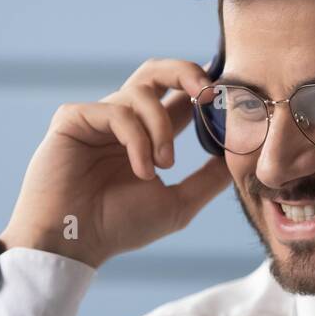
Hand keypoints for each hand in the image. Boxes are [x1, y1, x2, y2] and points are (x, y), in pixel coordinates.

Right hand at [0, 57, 231, 267]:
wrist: (74, 243)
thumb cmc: (118, 227)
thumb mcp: (177, 203)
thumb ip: (207, 179)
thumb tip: (240, 154)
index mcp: (147, 136)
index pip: (180, 98)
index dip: (206, 93)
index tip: (230, 100)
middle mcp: (123, 121)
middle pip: (157, 72)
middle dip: (187, 72)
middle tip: (208, 90)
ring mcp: (97, 117)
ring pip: (141, 92)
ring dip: (161, 129)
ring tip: (162, 166)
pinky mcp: (74, 118)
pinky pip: (117, 111)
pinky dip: (137, 140)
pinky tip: (140, 170)